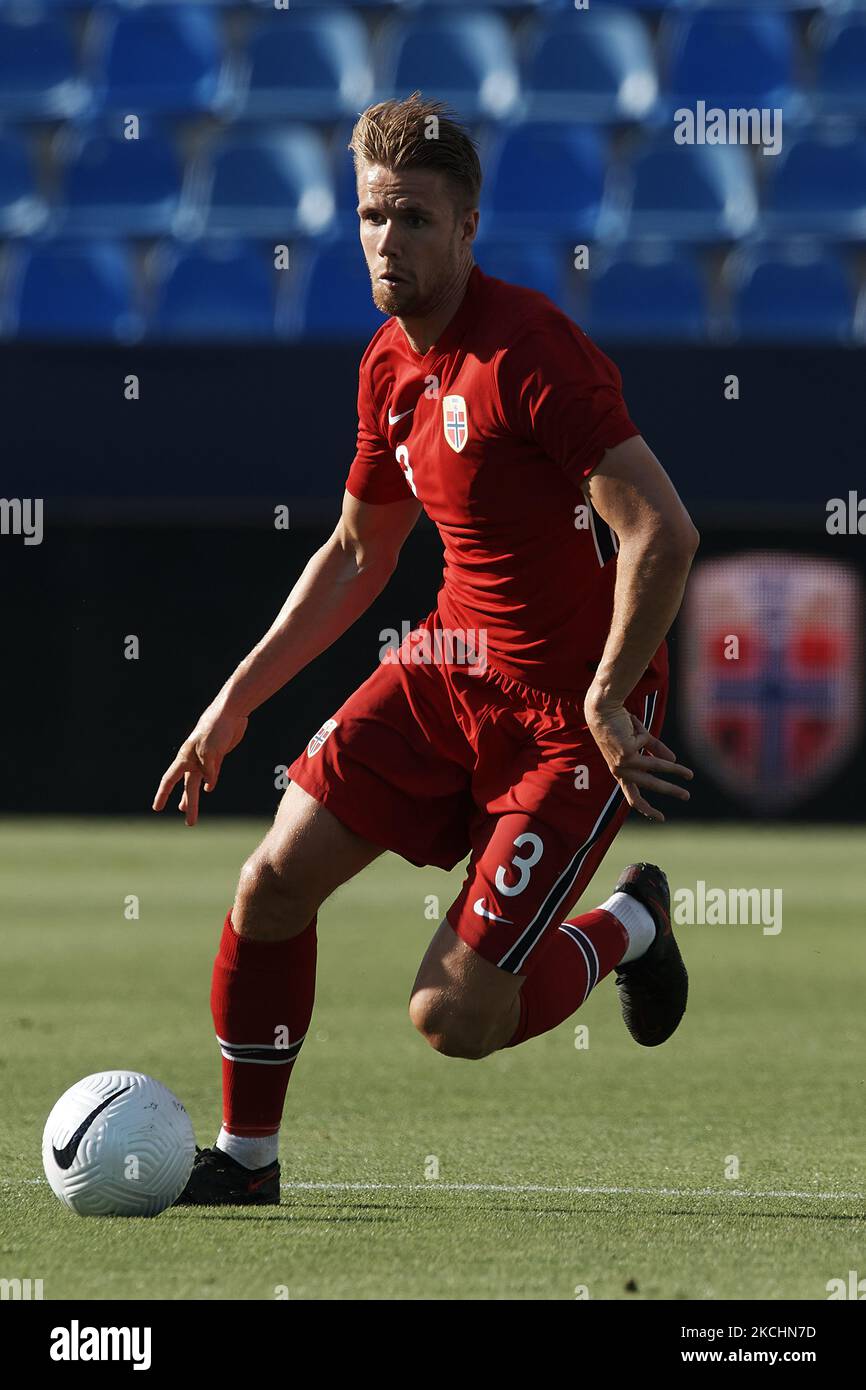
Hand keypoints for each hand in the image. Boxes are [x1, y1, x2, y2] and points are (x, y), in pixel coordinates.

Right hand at [152, 702, 248, 825]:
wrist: (230, 713)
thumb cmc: (216, 728)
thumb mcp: (210, 749)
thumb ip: (209, 768)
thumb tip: (208, 786)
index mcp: (185, 758)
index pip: (170, 780)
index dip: (163, 794)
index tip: (156, 808)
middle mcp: (192, 761)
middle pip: (188, 787)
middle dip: (189, 805)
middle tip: (190, 824)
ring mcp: (205, 759)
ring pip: (197, 783)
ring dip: (194, 797)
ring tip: (188, 812)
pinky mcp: (217, 757)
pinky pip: (211, 774)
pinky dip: (209, 782)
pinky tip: (207, 789)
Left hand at [585, 697, 692, 822]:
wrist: (603, 709)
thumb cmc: (617, 723)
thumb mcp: (639, 739)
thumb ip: (655, 749)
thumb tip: (674, 760)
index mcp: (620, 771)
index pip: (633, 795)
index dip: (646, 808)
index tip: (661, 818)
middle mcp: (619, 770)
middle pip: (648, 786)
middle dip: (669, 791)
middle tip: (686, 796)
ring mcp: (622, 762)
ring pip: (655, 767)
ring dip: (674, 771)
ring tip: (690, 774)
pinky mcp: (627, 752)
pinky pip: (646, 742)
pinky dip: (641, 731)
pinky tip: (628, 722)